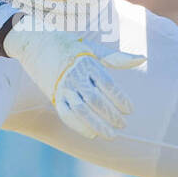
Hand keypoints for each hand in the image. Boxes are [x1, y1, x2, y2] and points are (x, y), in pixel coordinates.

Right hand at [1, 18, 144, 139]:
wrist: (34, 41)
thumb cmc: (68, 44)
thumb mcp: (92, 48)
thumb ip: (116, 58)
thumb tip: (143, 58)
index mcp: (87, 63)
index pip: (108, 85)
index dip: (120, 99)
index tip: (130, 110)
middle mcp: (75, 76)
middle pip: (96, 100)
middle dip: (111, 115)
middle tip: (123, 124)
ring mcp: (62, 87)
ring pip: (82, 111)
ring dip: (97, 125)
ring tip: (111, 135)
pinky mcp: (53, 95)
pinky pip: (66, 114)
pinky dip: (78, 126)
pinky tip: (91, 134)